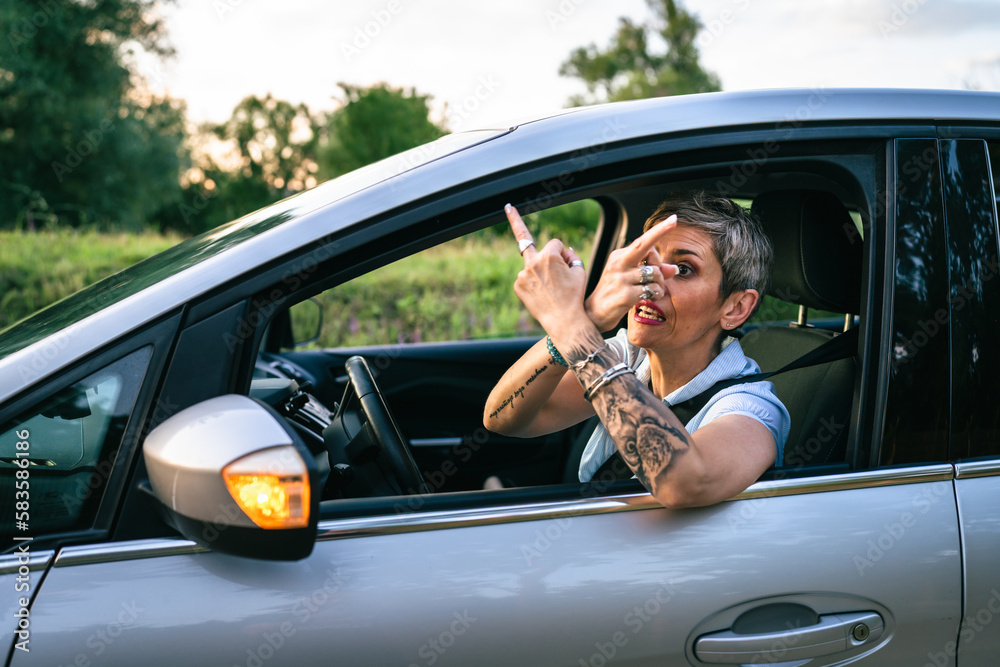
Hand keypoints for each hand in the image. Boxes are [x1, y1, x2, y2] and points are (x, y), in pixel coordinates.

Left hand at [505, 204, 587, 333]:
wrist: (564, 321)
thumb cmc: (574, 295)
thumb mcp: (580, 271)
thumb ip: (571, 256)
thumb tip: (564, 249)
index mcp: (548, 256)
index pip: (555, 243)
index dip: (563, 254)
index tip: (566, 259)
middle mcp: (532, 263)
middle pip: (528, 240)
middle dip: (516, 221)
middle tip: (508, 207)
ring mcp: (522, 275)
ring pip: (532, 264)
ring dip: (540, 271)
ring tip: (551, 290)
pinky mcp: (517, 286)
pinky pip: (526, 277)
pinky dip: (533, 282)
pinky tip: (541, 294)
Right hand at [584, 215, 679, 330]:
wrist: (594, 315)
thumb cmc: (615, 294)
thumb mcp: (632, 279)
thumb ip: (653, 272)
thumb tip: (674, 268)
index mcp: (619, 257)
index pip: (642, 240)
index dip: (660, 229)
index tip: (674, 219)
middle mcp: (618, 264)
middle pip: (647, 248)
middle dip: (660, 253)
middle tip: (663, 274)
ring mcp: (620, 279)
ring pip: (655, 274)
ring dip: (659, 284)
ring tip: (653, 292)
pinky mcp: (625, 295)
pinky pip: (652, 290)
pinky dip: (656, 294)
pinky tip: (649, 299)